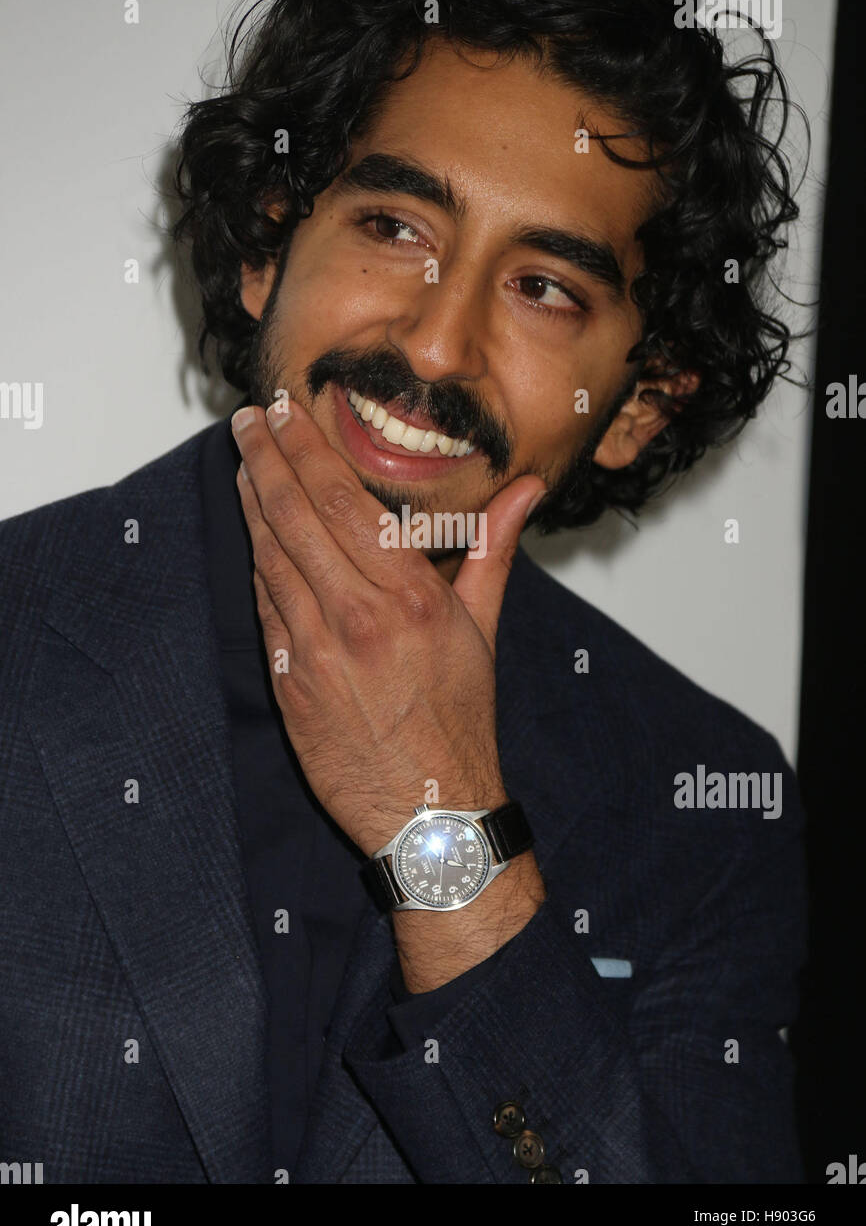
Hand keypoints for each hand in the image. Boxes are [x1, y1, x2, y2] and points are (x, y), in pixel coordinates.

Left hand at [231, 399, 545, 858]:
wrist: (431, 813)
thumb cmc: (460, 722)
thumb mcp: (485, 630)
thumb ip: (492, 549)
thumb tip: (525, 490)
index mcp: (411, 597)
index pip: (343, 499)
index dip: (306, 448)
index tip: (286, 413)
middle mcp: (359, 617)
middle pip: (295, 516)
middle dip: (265, 458)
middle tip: (247, 420)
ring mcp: (318, 651)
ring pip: (270, 558)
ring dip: (251, 504)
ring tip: (243, 463)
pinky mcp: (291, 684)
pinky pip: (265, 609)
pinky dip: (256, 565)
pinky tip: (253, 534)